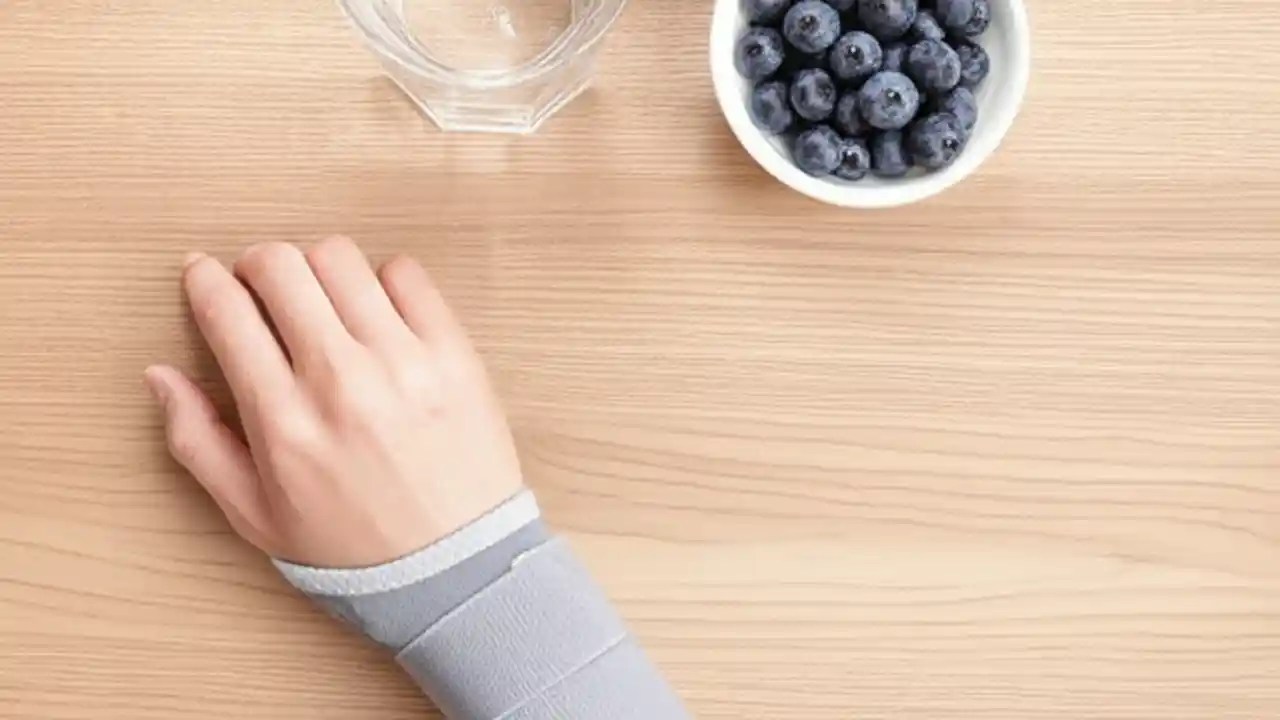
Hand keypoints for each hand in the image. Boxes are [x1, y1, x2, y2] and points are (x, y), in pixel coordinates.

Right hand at [145, 238, 523, 567]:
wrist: (456, 566)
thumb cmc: (351, 546)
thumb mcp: (254, 513)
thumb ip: (196, 441)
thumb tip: (159, 374)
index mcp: (282, 420)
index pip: (226, 311)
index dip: (204, 279)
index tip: (204, 274)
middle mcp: (340, 381)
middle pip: (280, 265)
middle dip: (257, 264)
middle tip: (263, 286)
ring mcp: (404, 362)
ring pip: (341, 258)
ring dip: (318, 268)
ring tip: (324, 301)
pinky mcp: (454, 355)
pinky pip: (408, 275)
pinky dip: (384, 280)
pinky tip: (378, 314)